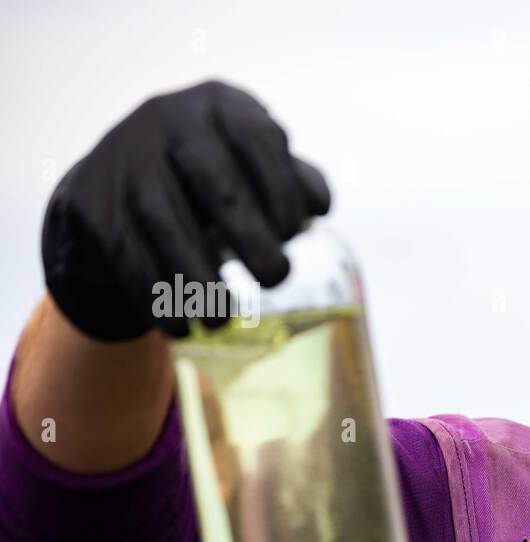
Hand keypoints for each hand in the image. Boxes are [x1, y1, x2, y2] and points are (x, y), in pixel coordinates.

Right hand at [41, 78, 330, 340]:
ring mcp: (123, 156)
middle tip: (276, 279)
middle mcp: (168, 118)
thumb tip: (317, 204)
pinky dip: (153, 292)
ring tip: (223, 319)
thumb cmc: (221, 180)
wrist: (126, 183)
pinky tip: (179, 324)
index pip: (256, 138)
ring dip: (196, 276)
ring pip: (162, 218)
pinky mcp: (90, 196)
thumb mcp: (261, 171)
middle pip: (210, 177)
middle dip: (247, 232)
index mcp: (222, 106)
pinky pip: (123, 249)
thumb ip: (296, 185)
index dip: (279, 186)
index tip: (292, 233)